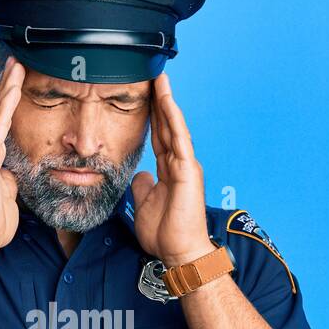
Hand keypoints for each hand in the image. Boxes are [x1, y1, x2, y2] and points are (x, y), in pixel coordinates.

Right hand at [0, 55, 25, 255]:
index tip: (18, 80)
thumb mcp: (7, 192)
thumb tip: (15, 169)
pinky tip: (14, 90)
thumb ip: (10, 176)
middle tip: (17, 61)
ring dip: (7, 88)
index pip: (0, 123)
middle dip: (7, 86)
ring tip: (17, 66)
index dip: (8, 101)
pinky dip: (6, 106)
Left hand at [130, 72, 213, 266]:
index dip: (152, 115)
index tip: (145, 95)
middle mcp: (180, 164)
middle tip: (152, 76)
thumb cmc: (165, 232)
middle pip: (167, 126)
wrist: (179, 252)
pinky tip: (167, 102)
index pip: (159, 136)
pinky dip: (173, 119)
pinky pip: (179, 140)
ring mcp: (186, 165)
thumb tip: (139, 175)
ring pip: (174, 127)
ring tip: (159, 79)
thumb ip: (143, 187)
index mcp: (169, 170)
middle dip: (159, 101)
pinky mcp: (188, 170)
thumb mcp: (144, 204)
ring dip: (167, 102)